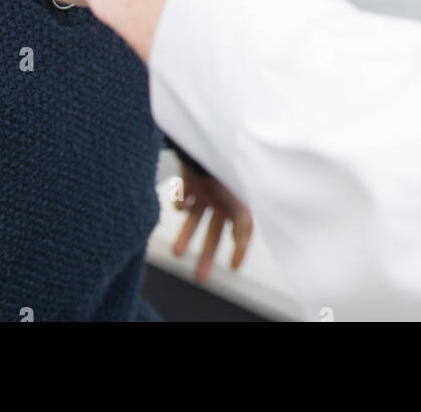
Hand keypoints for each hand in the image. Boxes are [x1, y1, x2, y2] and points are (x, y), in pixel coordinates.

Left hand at [172, 164, 252, 283]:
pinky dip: (180, 205)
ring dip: (185, 237)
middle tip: (199, 279)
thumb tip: (240, 248)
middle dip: (206, 256)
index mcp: (237, 204)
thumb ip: (244, 226)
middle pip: (213, 234)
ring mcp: (203, 191)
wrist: (206, 141)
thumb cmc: (228, 170)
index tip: (232, 267)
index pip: (240, 232)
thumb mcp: (241, 202)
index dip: (238, 249)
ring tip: (176, 254)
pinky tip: (184, 202)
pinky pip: (181, 199)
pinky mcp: (187, 181)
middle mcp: (221, 200)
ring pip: (193, 221)